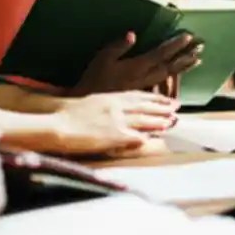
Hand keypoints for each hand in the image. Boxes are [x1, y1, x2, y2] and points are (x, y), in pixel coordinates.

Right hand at [49, 91, 177, 155]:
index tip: (166, 99)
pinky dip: (144, 137)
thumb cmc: (68, 112)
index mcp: (111, 96)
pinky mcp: (113, 135)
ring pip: (143, 120)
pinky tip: (153, 139)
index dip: (155, 98)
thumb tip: (119, 104)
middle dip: (162, 107)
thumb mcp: (92, 98)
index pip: (139, 96)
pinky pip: (133, 137)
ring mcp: (116, 121)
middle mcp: (117, 106)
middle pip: (145, 106)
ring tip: (172, 121)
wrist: (58, 122)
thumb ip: (108, 100)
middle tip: (177, 108)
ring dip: (159, 121)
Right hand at [72, 32, 202, 95]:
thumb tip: (133, 34)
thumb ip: (118, 46)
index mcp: (135, 67)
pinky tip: (180, 77)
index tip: (188, 37)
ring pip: (169, 76)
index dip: (175, 45)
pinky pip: (163, 86)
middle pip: (170, 65)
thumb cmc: (93, 80)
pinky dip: (174, 80)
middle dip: (186, 55)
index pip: (160, 54)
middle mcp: (144, 78)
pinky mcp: (142, 94)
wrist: (89, 106)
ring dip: (184, 67)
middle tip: (201, 47)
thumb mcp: (102, 59)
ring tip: (197, 60)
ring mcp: (145, 87)